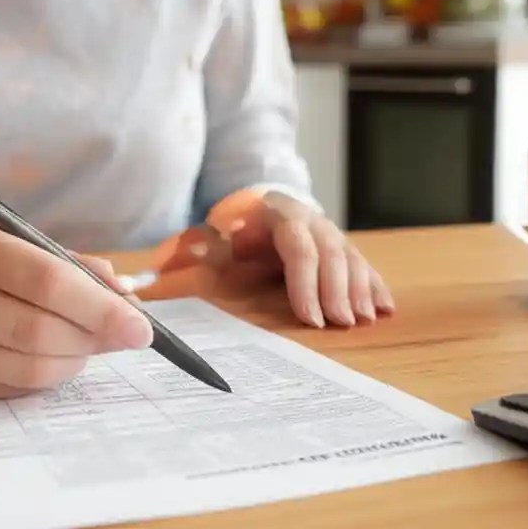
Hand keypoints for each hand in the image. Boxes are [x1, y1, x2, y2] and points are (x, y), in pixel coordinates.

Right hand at [0, 219, 152, 398]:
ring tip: (86, 348)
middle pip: (37, 330)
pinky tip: (52, 362)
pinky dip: (41, 379)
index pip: (44, 279)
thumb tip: (125, 295)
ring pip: (24, 369)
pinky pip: (2, 390)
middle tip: (124, 337)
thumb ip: (61, 262)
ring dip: (71, 362)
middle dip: (93, 338)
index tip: (140, 324)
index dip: (99, 306)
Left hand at [153, 191, 394, 327]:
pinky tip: (385, 307)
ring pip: (352, 258)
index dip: (305, 281)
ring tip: (364, 319)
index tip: (310, 316)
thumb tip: (142, 282)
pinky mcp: (343, 247)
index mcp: (278, 215)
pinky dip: (376, 284)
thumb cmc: (228, 232)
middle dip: (339, 289)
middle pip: (332, 252)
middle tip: (342, 323)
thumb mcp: (204, 239)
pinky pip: (364, 264)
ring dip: (361, 289)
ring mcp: (330, 232)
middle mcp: (311, 220)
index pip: (298, 246)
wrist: (255, 205)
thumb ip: (182, 256)